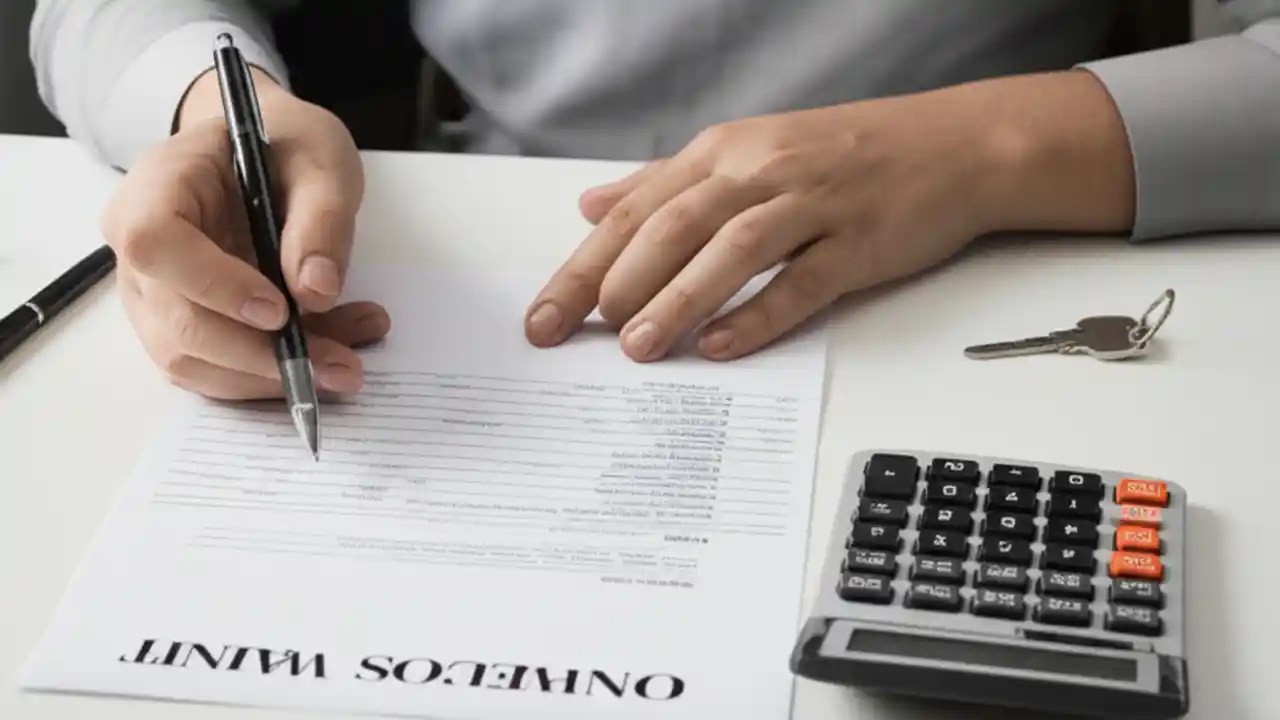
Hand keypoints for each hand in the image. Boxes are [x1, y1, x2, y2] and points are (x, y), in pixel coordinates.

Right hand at [100, 67, 388, 398]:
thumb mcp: (321, 160)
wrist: (272, 156)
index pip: (156, 242)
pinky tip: (330, 354)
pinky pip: (216, 372)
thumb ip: (321, 220)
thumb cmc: (286, 147)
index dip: (213, 284)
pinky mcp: (181, 328)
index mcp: (158, 185)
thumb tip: (316, 292)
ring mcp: (154, 294)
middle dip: (261, 356)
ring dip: (273, 375)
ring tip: (348, 361)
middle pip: (177, 322)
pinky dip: (273, 376)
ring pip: (194, 360)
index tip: (279, 310)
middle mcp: (138, 247)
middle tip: (340, 365)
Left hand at [524, 71, 1132, 360]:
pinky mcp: (860, 242)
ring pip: (732, 249)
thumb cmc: (840, 154)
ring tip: (637, 347)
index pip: (635, 212)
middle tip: (570, 334)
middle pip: (671, 227)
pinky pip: (803, 281)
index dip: (581, 265)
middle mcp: (760, 172)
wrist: (951, 146)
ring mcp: (813, 205)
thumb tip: (590, 207)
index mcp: (723, 152)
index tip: (543, 315)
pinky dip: (760, 314)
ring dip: (679, 298)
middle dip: (611, 284)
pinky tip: (721, 347)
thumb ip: (663, 182)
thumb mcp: (743, 152)